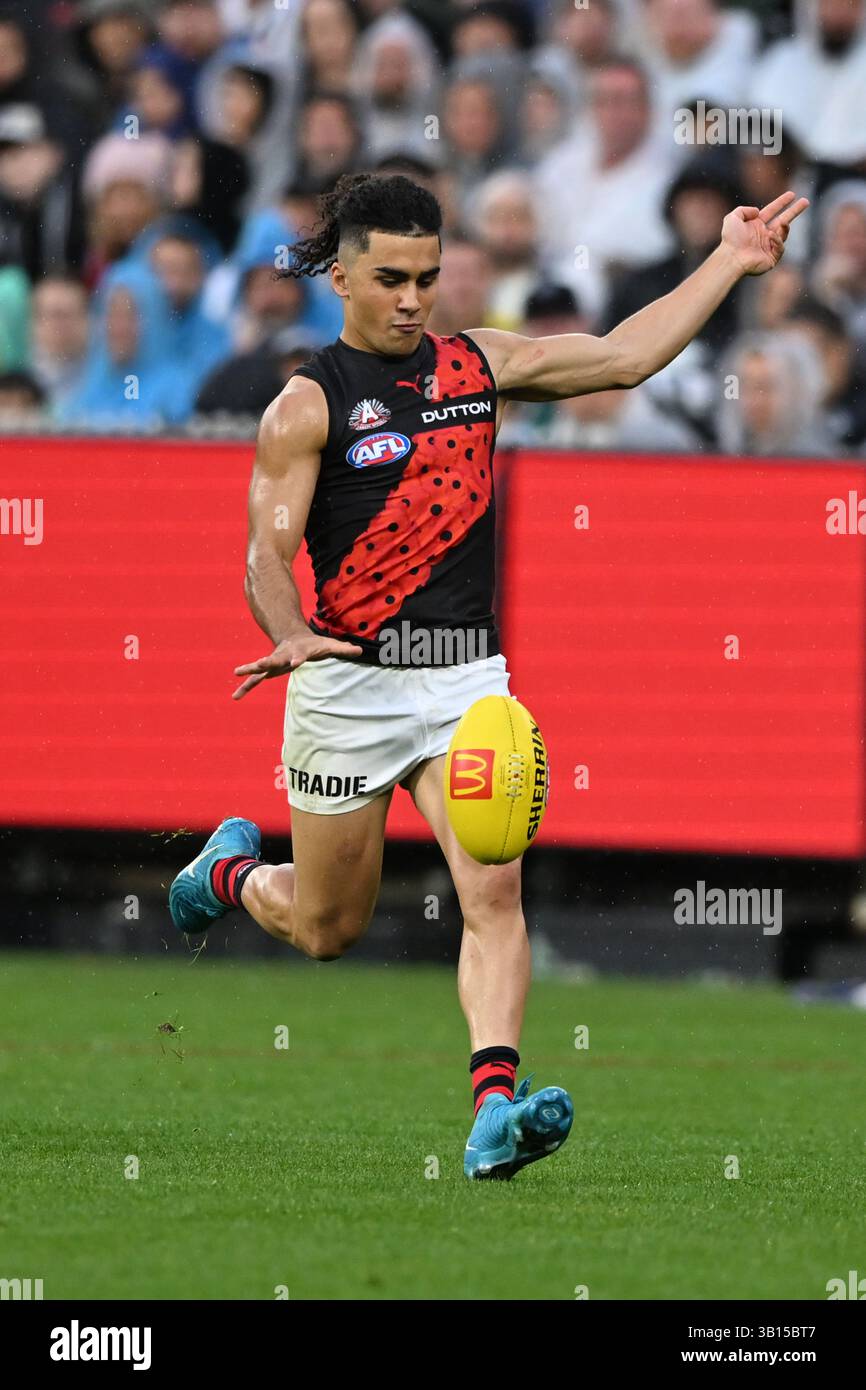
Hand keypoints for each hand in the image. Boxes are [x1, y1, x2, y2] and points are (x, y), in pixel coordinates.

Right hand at [232, 633, 363, 698]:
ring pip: (260, 668)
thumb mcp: (329, 645)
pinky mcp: (268, 670)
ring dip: (249, 672)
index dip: (298, 659)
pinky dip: (245, 687)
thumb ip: (343, 649)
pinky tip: (235, 697)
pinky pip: (255, 680)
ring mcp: (273, 663)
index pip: (298, 656)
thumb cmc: (314, 645)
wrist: (294, 637)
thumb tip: (360, 650)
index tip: (295, 662)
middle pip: (274, 659)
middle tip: (258, 664)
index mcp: (298, 652)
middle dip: (266, 662)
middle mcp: (283, 657)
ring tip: (236, 673)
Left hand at [720, 191, 808, 276]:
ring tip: (784, 222)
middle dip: (795, 211)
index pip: (772, 211)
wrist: (731, 258)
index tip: (792, 194)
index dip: (781, 202)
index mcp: (756, 225)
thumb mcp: (732, 218)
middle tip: (806, 201)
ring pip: (783, 234)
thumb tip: (757, 211)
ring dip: (785, 227)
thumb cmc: (730, 240)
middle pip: (784, 220)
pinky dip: (778, 240)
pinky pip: (780, 247)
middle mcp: (763, 235)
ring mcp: (768, 247)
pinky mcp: (772, 259)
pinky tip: (771, 236)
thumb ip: (743, 210)